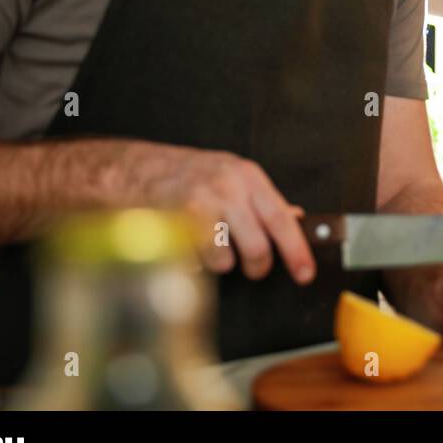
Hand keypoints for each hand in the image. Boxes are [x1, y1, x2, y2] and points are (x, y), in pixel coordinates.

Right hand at [127, 142, 315, 284]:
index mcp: (248, 176)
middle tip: (254, 268)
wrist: (136, 168)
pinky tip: (189, 248)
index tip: (306, 273)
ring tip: (210, 248)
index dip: (297, 250)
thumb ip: (262, 199)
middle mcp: (228, 187)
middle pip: (257, 246)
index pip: (281, 219)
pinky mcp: (175, 222)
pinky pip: (196, 262)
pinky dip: (195, 265)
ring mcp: (201, 204)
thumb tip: (296, 218)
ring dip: (221, 264)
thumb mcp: (233, 175)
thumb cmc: (188, 174)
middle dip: (258, 267)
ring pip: (226, 260)